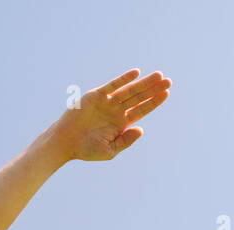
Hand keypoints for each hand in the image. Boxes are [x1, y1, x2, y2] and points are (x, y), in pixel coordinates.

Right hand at [51, 68, 171, 162]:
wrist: (65, 142)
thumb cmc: (86, 149)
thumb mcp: (109, 150)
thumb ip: (126, 141)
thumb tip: (141, 129)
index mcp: (120, 123)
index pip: (141, 110)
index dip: (154, 102)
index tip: (166, 94)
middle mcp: (116, 110)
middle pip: (139, 97)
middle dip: (153, 89)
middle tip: (168, 81)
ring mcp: (107, 102)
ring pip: (129, 90)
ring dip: (144, 83)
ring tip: (159, 76)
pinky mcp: (96, 96)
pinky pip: (112, 86)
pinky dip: (124, 79)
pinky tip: (136, 73)